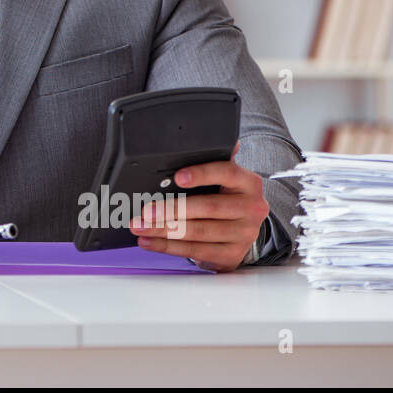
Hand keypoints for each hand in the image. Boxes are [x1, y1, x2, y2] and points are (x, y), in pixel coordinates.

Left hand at [127, 141, 268, 271]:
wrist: (242, 230)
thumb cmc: (226, 197)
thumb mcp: (223, 178)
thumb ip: (210, 160)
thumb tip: (195, 138)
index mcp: (248, 183)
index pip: (226, 173)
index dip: (201, 174)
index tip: (178, 177)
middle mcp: (251, 208)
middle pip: (208, 208)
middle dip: (172, 209)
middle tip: (146, 210)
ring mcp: (244, 234)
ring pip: (198, 232)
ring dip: (163, 230)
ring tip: (141, 226)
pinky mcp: (232, 255)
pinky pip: (195, 251)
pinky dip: (167, 247)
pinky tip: (150, 241)